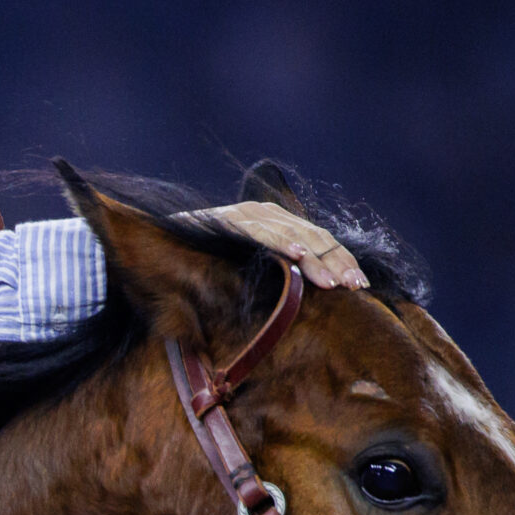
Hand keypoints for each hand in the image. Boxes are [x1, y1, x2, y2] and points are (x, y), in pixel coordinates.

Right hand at [193, 202, 367, 290]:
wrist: (153, 244)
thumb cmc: (198, 262)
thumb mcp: (242, 268)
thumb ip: (269, 274)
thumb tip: (298, 300)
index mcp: (275, 223)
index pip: (318, 239)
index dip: (341, 259)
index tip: (361, 284)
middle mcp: (266, 214)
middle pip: (314, 236)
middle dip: (338, 262)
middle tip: (356, 286)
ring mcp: (249, 214)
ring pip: (294, 235)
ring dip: (317, 260)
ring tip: (335, 281)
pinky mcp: (231, 219)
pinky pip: (261, 232)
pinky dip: (281, 243)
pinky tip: (298, 256)